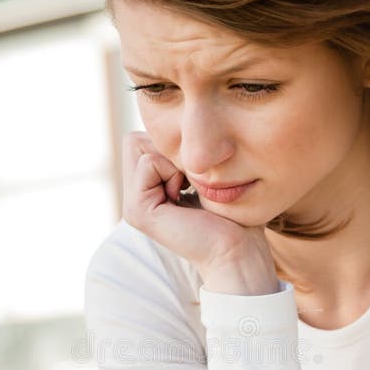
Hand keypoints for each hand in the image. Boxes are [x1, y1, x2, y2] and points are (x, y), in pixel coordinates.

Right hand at [122, 131, 268, 274]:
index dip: (171, 147)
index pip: (142, 139)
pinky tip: (183, 195)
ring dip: (171, 160)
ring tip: (186, 188)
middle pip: (134, 139)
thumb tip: (169, 121)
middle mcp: (135, 198)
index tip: (194, 177)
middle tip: (189, 181)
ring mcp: (132, 206)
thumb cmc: (231, 213)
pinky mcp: (137, 210)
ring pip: (138, 146)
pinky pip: (148, 162)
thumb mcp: (201, 172)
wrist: (236, 247)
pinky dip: (171, 171)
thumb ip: (179, 153)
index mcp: (147, 191)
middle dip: (166, 151)